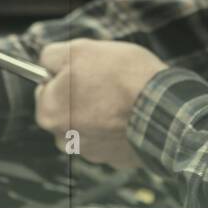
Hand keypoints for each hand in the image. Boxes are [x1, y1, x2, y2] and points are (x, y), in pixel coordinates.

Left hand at [34, 39, 166, 168]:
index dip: (64, 72)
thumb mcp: (80, 49)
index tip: (82, 68)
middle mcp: (63, 139)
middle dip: (81, 94)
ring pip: (88, 123)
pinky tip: (130, 112)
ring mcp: (91, 152)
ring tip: (121, 96)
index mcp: (49, 113)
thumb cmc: (122, 78)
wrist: (163, 109)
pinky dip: (117, 125)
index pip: (45, 86)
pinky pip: (110, 136)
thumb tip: (46, 62)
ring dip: (99, 111)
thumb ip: (52, 55)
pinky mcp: (115, 158)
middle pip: (66, 107)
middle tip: (104, 79)